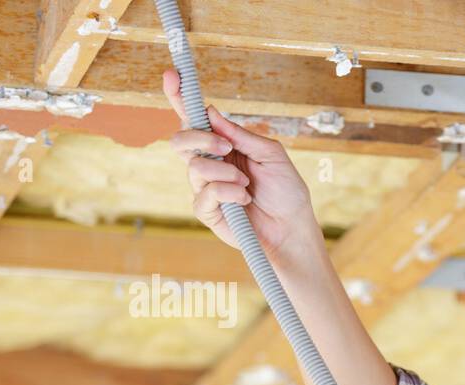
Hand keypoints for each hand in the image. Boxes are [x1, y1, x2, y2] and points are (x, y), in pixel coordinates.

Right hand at [161, 68, 320, 263]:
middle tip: (226, 147)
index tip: (172, 75)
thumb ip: (241, 135)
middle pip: (180, 140)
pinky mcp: (206, 210)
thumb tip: (211, 112)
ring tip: (247, 184)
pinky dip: (228, 192)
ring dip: (225, 172)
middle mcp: (210, 164)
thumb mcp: (271, 155)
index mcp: (223, 145)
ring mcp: (205, 187)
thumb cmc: (286, 191)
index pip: (195, 119)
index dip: (180, 97)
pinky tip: (244, 198)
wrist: (292, 228)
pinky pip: (205, 193)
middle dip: (200, 137)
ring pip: (194, 166)